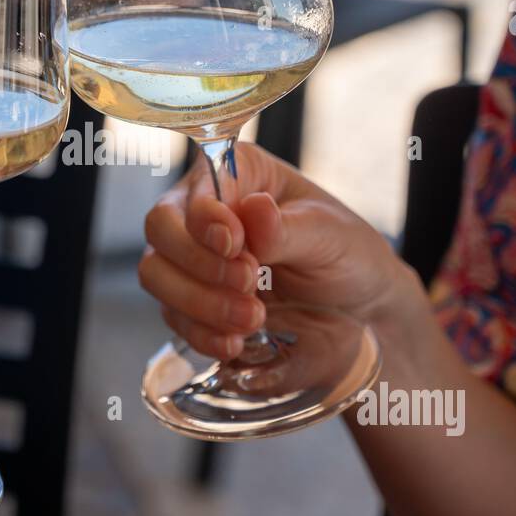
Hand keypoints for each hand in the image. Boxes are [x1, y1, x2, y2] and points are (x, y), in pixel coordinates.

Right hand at [139, 142, 419, 360]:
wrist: (357, 310)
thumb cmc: (345, 254)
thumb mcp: (330, 235)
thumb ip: (287, 228)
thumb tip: (253, 209)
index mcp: (239, 174)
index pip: (196, 189)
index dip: (205, 219)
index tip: (235, 244)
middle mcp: (205, 211)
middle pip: (161, 229)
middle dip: (198, 264)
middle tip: (250, 283)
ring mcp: (193, 259)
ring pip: (157, 275)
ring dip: (199, 304)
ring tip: (253, 318)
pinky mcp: (193, 304)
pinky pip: (175, 318)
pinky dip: (201, 334)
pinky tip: (235, 342)